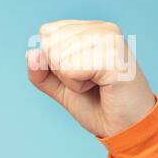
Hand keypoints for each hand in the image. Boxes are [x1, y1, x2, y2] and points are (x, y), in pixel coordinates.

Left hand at [26, 20, 156, 138]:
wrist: (126, 128)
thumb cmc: (97, 105)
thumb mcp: (60, 87)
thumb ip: (40, 71)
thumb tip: (30, 53)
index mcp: (93, 29)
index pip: (47, 32)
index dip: (52, 60)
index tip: (80, 73)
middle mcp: (103, 29)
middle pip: (49, 43)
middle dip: (60, 71)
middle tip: (89, 82)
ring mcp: (111, 40)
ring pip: (57, 56)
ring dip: (70, 80)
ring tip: (96, 85)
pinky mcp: (113, 57)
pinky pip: (69, 68)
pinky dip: (77, 86)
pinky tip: (101, 87)